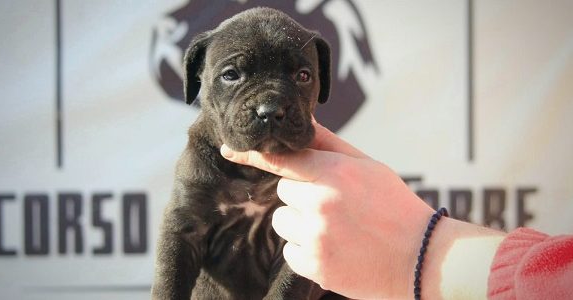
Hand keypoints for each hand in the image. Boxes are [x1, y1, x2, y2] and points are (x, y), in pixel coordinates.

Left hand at [220, 119, 433, 298]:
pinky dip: (304, 248)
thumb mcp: (368, 166)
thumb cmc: (394, 206)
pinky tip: (334, 248)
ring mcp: (316, 237)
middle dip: (301, 194)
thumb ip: (330, 145)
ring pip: (283, 220)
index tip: (229, 149)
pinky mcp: (314, 265)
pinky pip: (289, 249)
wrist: (419, 258)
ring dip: (300, 222)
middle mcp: (321, 203)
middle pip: (284, 190)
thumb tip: (304, 123)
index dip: (253, 154)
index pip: (282, 159)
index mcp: (336, 173)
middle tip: (335, 204)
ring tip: (335, 228)